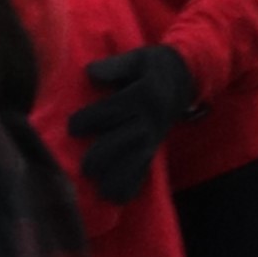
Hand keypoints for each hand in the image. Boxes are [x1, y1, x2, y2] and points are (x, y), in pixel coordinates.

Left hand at [71, 45, 198, 204]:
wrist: (185, 77)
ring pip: (138, 159)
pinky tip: (116, 199)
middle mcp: (152, 117)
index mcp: (145, 94)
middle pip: (129, 139)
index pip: (116, 108)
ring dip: (119, 176)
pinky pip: (145, 169)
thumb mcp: (137, 57)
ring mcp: (155, 135)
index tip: (72, 127)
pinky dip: (131, 185)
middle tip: (85, 167)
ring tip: (100, 190)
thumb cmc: (153, 65)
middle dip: (106, 154)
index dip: (93, 119)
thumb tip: (90, 73)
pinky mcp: (155, 147)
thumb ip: (115, 66)